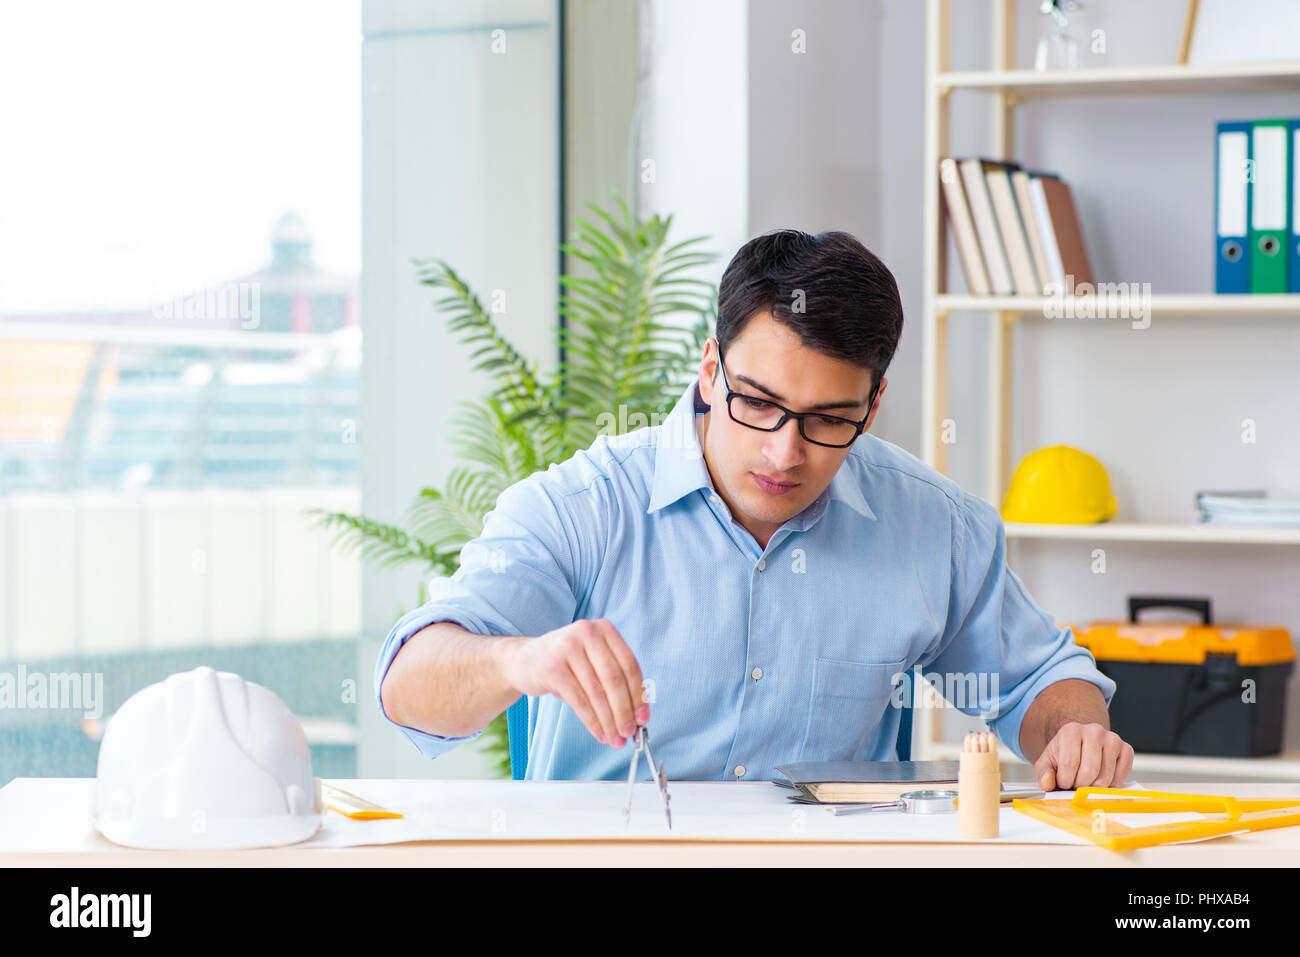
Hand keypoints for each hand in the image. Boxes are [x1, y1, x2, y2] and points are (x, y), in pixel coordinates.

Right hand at [499, 619, 648, 748]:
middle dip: (624, 711)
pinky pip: (579, 700)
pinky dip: (592, 721)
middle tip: (629, 733)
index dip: (638, 694)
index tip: (643, 717)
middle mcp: (587, 632)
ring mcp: (568, 647)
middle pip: (614, 679)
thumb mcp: (592, 662)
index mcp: (604, 629)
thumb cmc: (565, 664)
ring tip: (614, 738)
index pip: (629, 665)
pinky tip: (598, 733)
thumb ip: (615, 682)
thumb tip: (637, 716)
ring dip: (608, 721)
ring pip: (597, 693)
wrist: (523, 660)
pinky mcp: (552, 667)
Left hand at [1033, 722, 1133, 790]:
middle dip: (1080, 785)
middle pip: (1090, 771)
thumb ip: (1043, 774)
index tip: (1063, 782)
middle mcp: (1094, 730)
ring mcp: (1112, 739)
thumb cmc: (1063, 755)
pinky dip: (1110, 785)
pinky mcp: (1127, 749)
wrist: (1079, 745)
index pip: (1069, 763)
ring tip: (1087, 780)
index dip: (1065, 780)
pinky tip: (1101, 778)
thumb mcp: (1047, 763)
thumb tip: (1047, 783)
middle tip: (1076, 783)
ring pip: (1105, 777)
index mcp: (1071, 730)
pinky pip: (1121, 776)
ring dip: (1094, 787)